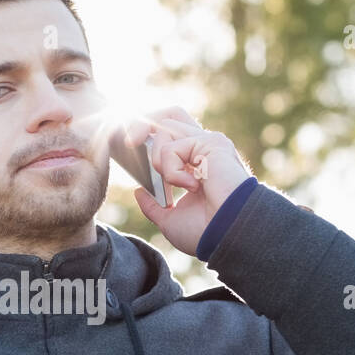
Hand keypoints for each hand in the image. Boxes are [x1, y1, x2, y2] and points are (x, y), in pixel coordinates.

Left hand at [122, 106, 252, 256]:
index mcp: (195, 164)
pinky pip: (171, 147)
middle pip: (167, 117)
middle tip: (128, 143)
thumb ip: (154, 205)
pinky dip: (171, 171)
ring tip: (173, 184)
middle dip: (140, 125)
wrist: (227, 236)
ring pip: (164, 129)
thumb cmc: (205, 233)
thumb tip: (139, 192)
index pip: (168, 135)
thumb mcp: (170, 220)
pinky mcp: (211, 143)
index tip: (127, 148)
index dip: (146, 136)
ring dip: (158, 160)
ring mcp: (207, 144)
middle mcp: (202, 149)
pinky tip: (192, 187)